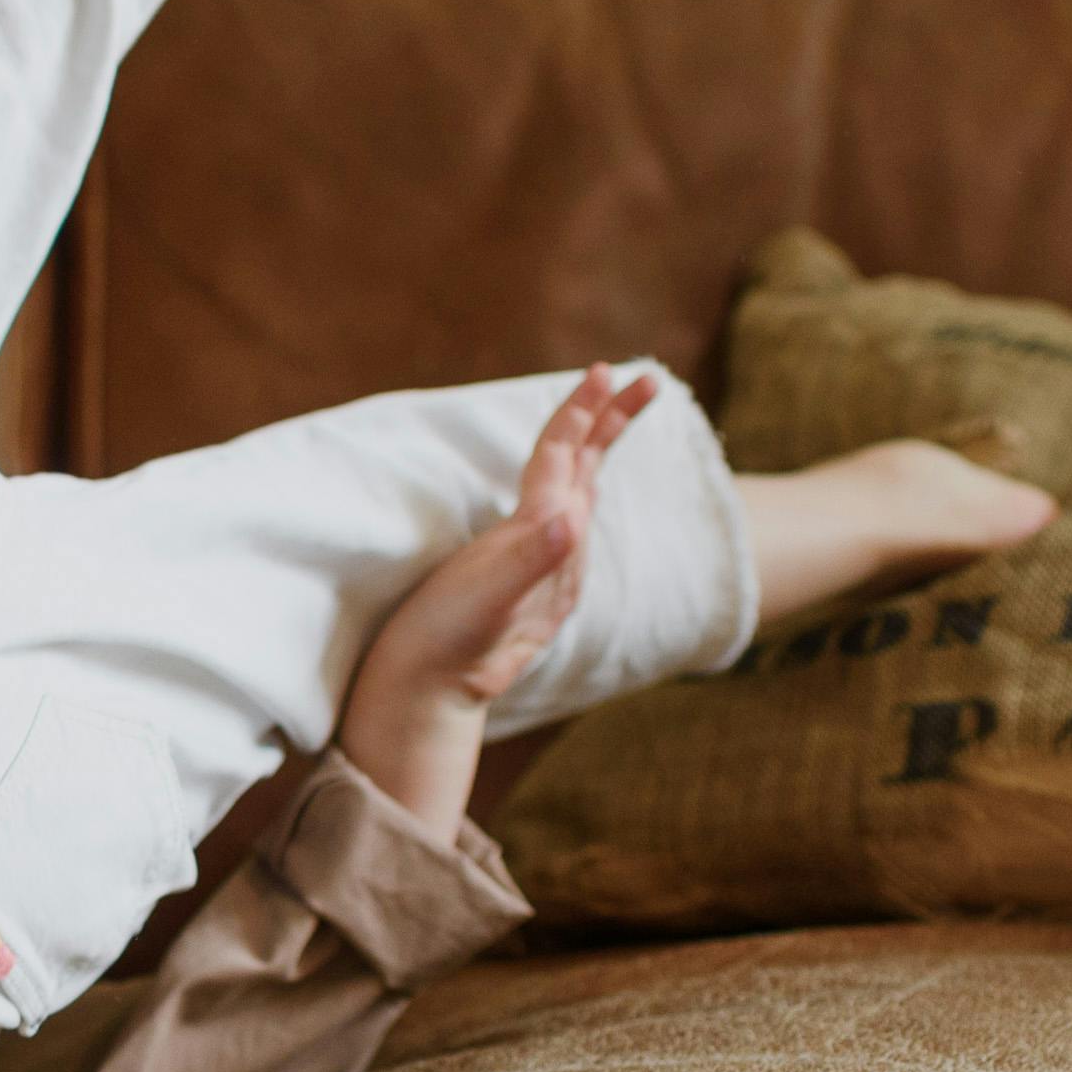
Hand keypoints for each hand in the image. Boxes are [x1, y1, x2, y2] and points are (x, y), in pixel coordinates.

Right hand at [336, 363, 655, 836]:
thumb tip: (572, 518)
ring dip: (593, 450)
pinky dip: (567, 488)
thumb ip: (531, 558)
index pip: (567, 462)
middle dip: (611, 421)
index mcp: (544, 542)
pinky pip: (557, 521)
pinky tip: (564, 496)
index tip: (606, 369)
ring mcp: (542, 573)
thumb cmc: (445, 646)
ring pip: (577, 494)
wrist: (425, 702)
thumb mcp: (486, 600)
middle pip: (587, 471)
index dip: (581, 412)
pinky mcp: (521, 587)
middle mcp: (554, 555)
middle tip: (645, 379)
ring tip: (608, 419)